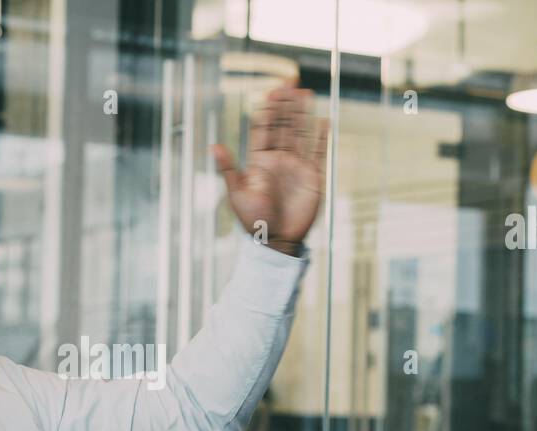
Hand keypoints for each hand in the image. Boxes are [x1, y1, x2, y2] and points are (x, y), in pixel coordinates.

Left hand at [212, 82, 327, 254]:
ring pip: (300, 133)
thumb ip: (228, 169)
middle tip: (289, 82)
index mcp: (259, 162)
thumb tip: (213, 146)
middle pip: (283, 126)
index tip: (270, 92)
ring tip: (305, 92)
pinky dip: (321, 138)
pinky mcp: (312, 177)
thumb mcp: (237, 194)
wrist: (276, 241)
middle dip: (286, 105)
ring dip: (302, 114)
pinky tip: (323, 121)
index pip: (264, 129)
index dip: (268, 110)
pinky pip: (318, 153)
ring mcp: (296, 167)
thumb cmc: (253, 220)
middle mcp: (278, 160)